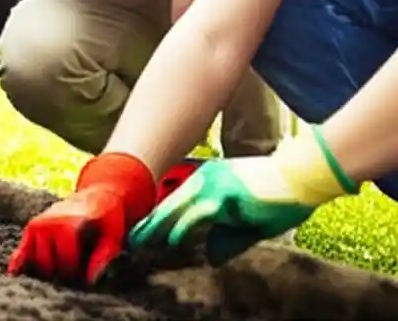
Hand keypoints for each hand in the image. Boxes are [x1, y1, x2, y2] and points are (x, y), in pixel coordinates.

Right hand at [8, 152, 156, 284]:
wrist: (95, 195)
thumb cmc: (107, 216)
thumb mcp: (113, 233)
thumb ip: (104, 255)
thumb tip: (90, 278)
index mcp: (67, 223)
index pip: (66, 259)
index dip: (77, 271)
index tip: (86, 275)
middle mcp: (48, 223)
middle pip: (48, 262)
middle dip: (61, 273)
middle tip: (75, 274)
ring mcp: (37, 225)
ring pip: (35, 260)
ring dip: (47, 270)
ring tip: (62, 269)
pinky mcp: (31, 228)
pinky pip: (22, 249)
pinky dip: (18, 261)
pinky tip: (14, 272)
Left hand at [130, 126, 357, 264]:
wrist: (304, 176)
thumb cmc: (280, 196)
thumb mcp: (249, 222)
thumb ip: (228, 237)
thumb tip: (212, 256)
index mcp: (206, 180)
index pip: (173, 199)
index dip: (155, 217)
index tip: (139, 232)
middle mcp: (203, 178)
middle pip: (165, 203)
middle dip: (146, 223)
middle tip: (128, 239)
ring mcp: (212, 184)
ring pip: (173, 208)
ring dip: (154, 227)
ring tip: (137, 242)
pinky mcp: (224, 195)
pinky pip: (196, 214)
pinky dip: (181, 227)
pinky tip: (170, 240)